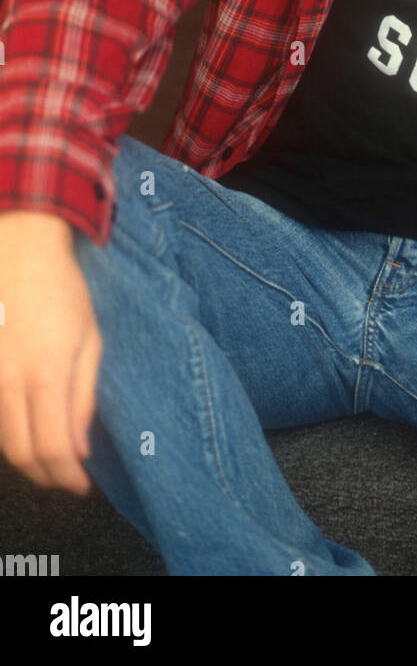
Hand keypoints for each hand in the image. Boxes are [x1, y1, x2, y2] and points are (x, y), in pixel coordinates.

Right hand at [0, 212, 101, 494]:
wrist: (18, 250)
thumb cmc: (63, 291)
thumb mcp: (89, 340)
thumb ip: (83, 397)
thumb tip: (79, 449)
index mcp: (46, 374)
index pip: (52, 449)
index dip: (66, 477)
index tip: (80, 485)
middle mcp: (9, 382)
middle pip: (20, 454)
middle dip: (45, 475)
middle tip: (64, 476)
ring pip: (1, 440)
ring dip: (26, 457)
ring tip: (49, 456)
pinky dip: (7, 432)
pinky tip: (25, 426)